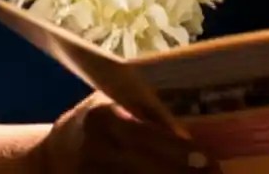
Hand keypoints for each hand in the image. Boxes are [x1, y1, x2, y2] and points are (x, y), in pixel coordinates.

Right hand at [35, 92, 216, 172]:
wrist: (61, 150)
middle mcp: (94, 147)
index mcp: (102, 116)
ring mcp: (90, 173)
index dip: (178, 151)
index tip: (207, 160)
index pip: (145, 136)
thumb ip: (147, 110)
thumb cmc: (101, 118)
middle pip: (145, 168)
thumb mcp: (117, 102)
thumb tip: (191, 126)